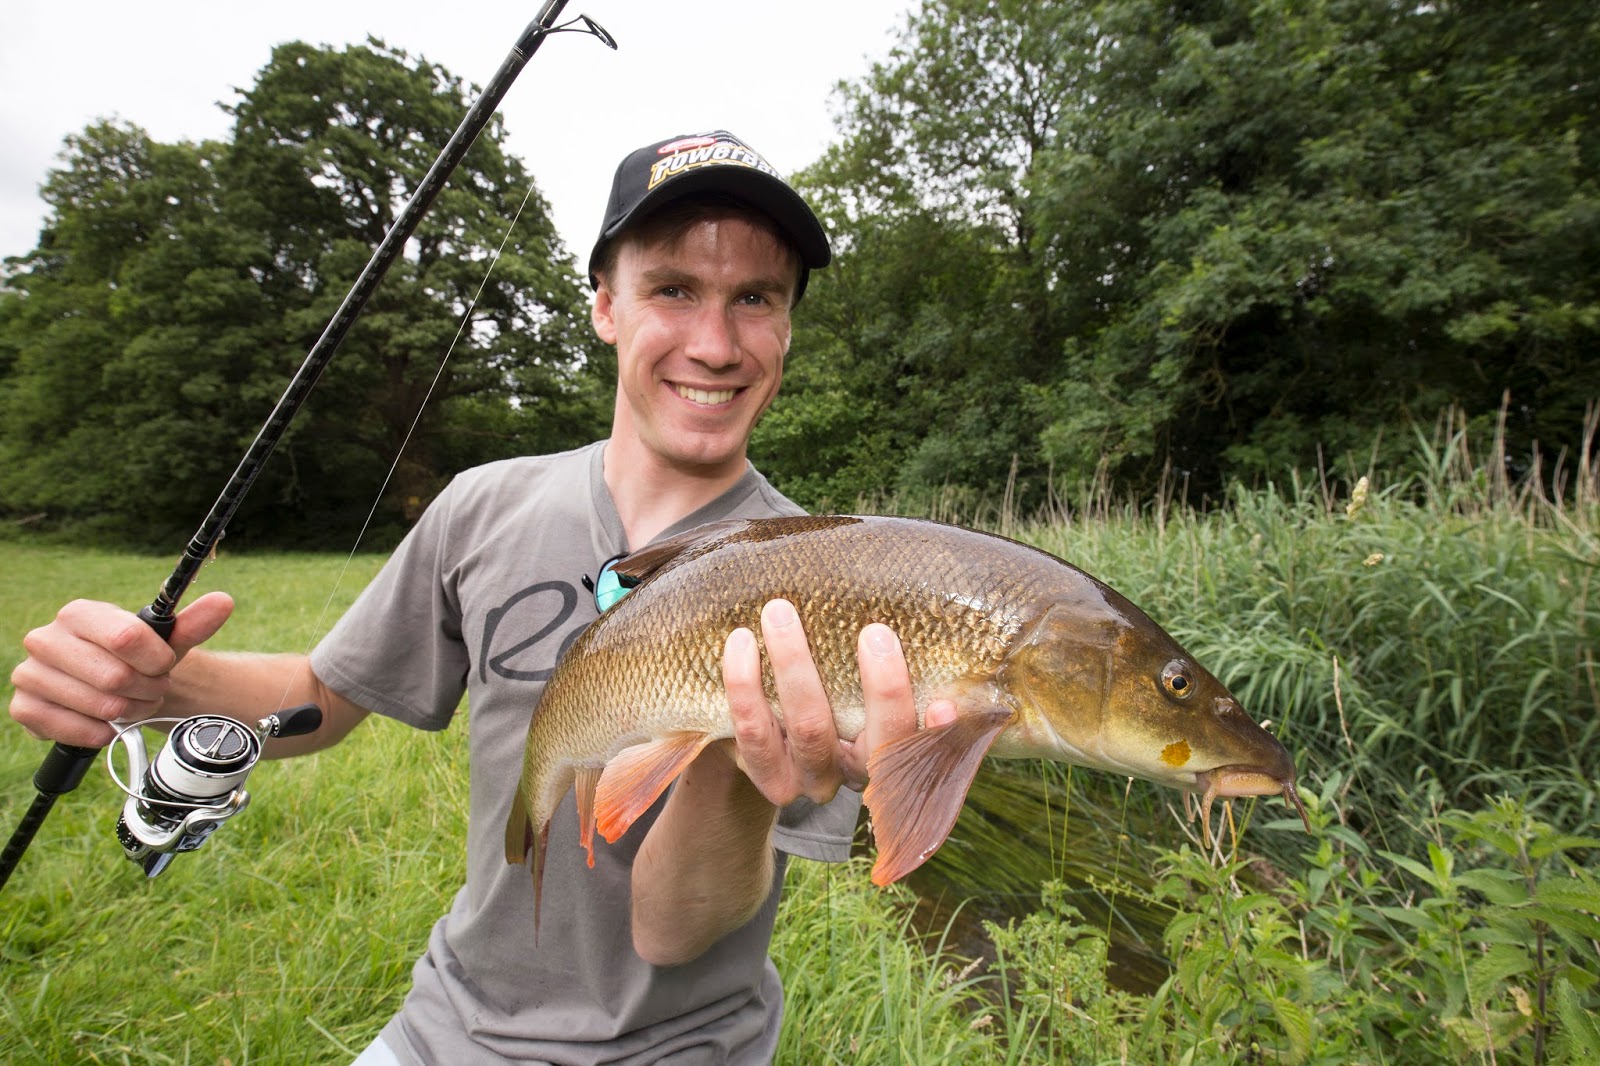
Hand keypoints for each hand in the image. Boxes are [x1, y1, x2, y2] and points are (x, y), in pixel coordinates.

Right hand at [8, 592, 233, 746]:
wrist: (115, 685)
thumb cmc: (137, 657)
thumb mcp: (166, 639)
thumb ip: (193, 622)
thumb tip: (223, 602)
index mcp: (79, 614)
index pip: (126, 637)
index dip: (156, 660)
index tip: (163, 665)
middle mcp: (45, 639)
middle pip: (115, 677)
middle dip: (147, 690)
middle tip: (150, 689)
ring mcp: (29, 674)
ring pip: (99, 705)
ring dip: (129, 713)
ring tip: (132, 704)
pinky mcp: (24, 707)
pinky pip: (71, 729)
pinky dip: (100, 732)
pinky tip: (106, 724)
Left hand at [721, 598, 956, 806]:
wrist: (771, 737)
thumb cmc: (837, 686)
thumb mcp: (869, 681)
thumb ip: (903, 660)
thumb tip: (929, 608)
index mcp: (896, 754)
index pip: (926, 747)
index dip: (936, 734)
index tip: (946, 702)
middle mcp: (858, 774)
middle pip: (876, 743)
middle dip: (882, 689)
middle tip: (875, 632)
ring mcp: (812, 779)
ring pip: (810, 729)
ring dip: (795, 665)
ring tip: (780, 611)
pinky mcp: (768, 776)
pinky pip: (754, 734)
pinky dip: (745, 686)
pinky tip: (740, 641)